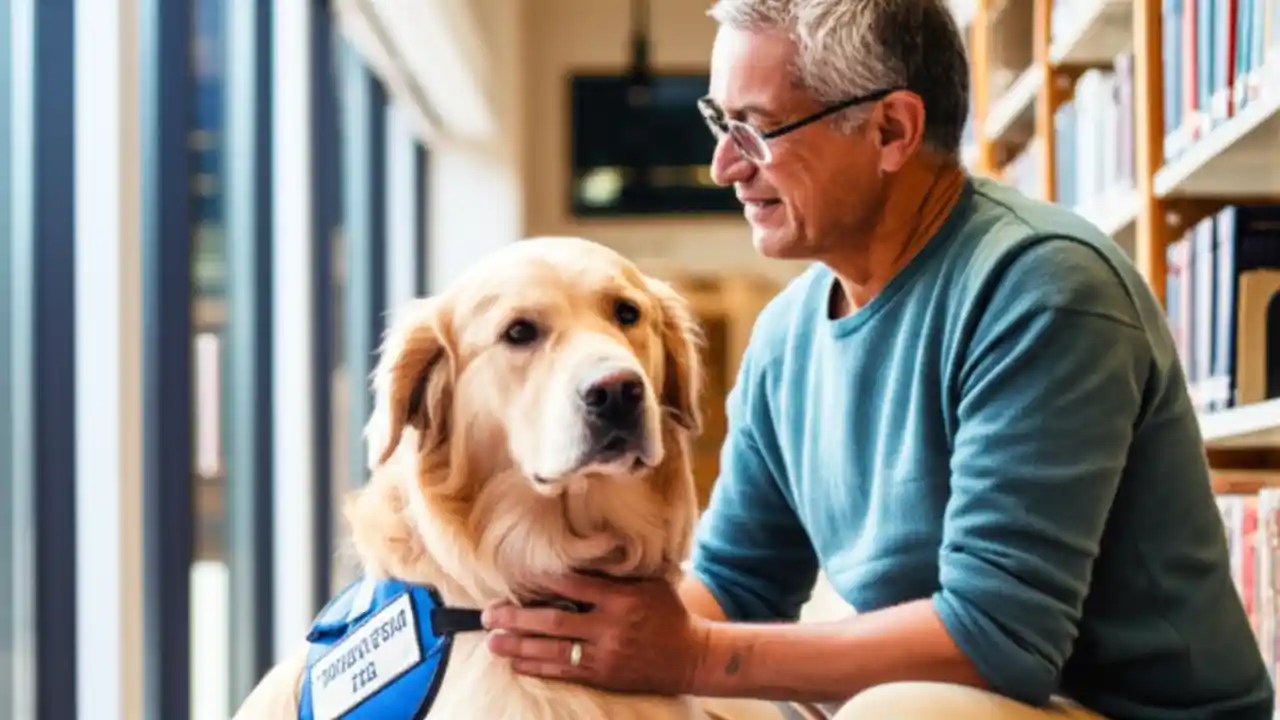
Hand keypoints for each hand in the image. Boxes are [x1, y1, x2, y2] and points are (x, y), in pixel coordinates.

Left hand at [481, 572, 711, 695]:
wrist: (692, 656)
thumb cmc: (669, 612)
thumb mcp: (650, 584)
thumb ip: (617, 573)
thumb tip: (582, 555)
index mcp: (621, 598)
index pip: (573, 586)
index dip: (542, 582)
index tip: (515, 577)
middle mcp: (610, 627)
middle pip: (555, 622)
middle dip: (518, 618)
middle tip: (489, 614)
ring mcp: (606, 654)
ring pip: (554, 651)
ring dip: (519, 646)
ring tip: (492, 642)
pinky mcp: (604, 676)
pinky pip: (564, 672)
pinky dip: (538, 667)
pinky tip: (517, 662)